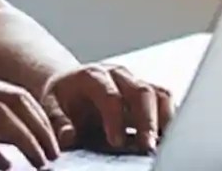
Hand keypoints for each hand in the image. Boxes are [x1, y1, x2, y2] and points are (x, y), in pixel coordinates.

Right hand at [0, 67, 60, 169]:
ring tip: (39, 164)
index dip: (40, 118)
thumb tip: (12, 135)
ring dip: (26, 142)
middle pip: (17, 103)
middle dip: (41, 130)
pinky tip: (6, 166)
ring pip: (3, 118)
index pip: (17, 94)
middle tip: (53, 155)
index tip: (52, 141)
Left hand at [41, 64, 174, 153]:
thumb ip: (58, 121)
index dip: (115, 119)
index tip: (116, 142)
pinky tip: (169, 140)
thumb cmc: (62, 99)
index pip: (110, 95)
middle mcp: (118, 75)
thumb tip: (68, 136)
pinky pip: (165, 102)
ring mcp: (135, 82)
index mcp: (93, 75)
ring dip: (164, 120)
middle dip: (146, 120)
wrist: (70, 86)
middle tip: (147, 147)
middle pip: (141, 92)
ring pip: (159, 94)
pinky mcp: (147, 93)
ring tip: (165, 145)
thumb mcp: (50, 106)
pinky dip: (170, 119)